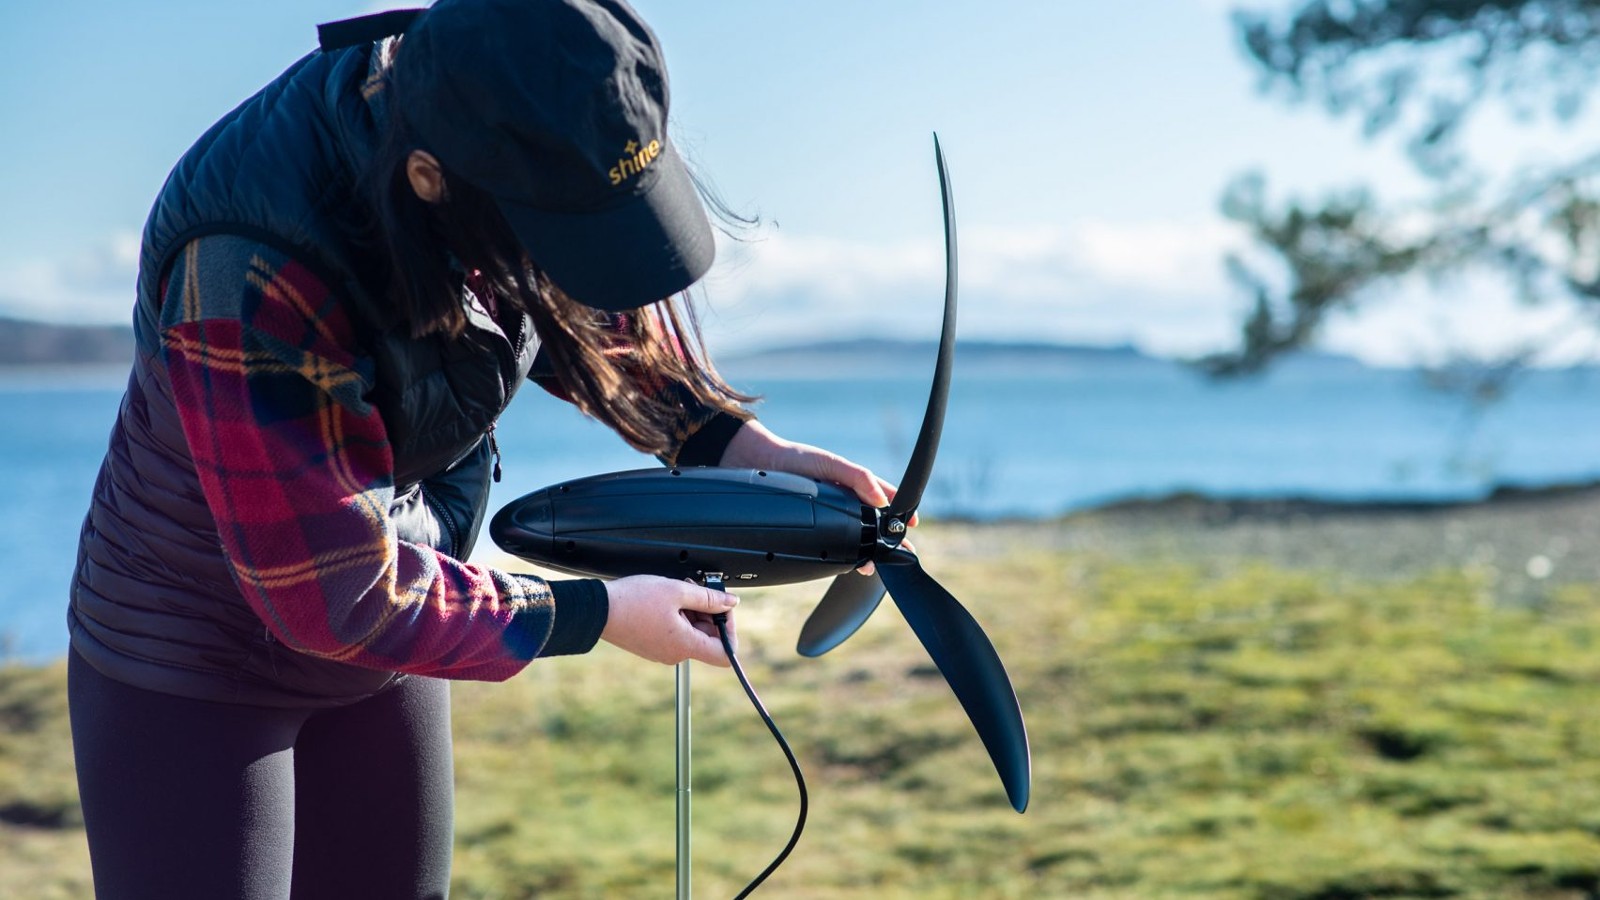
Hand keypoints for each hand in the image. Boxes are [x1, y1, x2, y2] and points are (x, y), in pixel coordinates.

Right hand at [602, 575, 738, 665]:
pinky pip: (676, 633)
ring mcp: (663, 651)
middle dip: (708, 612)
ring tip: (677, 591)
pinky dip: (678, 616)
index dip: (730, 629)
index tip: (722, 609)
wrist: (598, 610)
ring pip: (691, 633)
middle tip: (695, 590)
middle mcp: (675, 654)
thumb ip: (709, 598)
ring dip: (691, 611)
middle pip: (708, 639)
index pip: (726, 654)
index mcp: (685, 645)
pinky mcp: (652, 646)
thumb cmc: (633, 601)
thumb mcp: (677, 591)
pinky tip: (667, 600)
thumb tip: (731, 602)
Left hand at [719, 421, 918, 573]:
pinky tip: (847, 566)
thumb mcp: (827, 463)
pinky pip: (831, 545)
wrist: (753, 464)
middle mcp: (842, 501)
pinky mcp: (810, 530)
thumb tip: (880, 499)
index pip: (883, 499)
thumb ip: (855, 476)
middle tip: (900, 555)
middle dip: (887, 540)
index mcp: (851, 483)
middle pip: (872, 524)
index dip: (899, 512)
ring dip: (865, 552)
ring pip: (853, 537)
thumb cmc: (791, 458)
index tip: (912, 525)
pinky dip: (842, 557)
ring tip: (873, 565)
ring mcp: (826, 516)